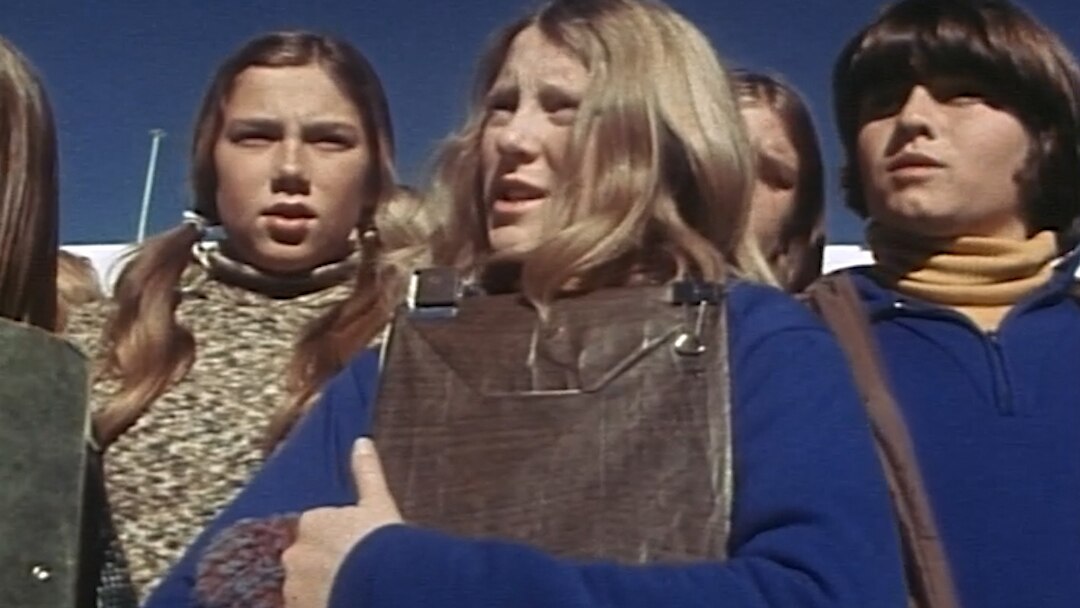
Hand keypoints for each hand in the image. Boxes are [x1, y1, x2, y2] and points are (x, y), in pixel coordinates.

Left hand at [282, 438, 402, 607]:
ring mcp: (293, 585)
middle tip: (353, 574)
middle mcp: (294, 553)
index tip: (357, 552)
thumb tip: (362, 442)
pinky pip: (303, 605)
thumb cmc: (380, 541)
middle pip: (308, 559)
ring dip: (320, 588)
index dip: (339, 542)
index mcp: (312, 522)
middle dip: (325, 566)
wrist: (381, 581)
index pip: (319, 530)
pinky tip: (339, 601)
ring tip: (348, 591)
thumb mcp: (378, 502)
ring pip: (304, 586)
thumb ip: (367, 472)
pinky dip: (316, 603)